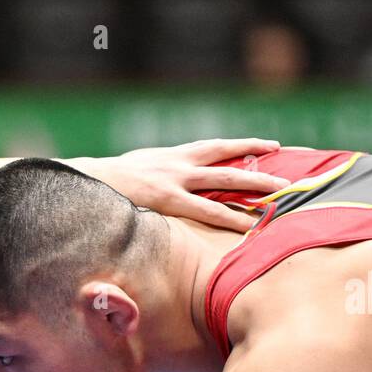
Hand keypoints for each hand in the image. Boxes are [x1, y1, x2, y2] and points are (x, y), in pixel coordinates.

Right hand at [79, 138, 289, 231]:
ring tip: (278, 197)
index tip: (271, 146)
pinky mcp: (167, 200)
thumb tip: (170, 185)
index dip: (245, 145)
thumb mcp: (139, 170)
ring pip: (223, 181)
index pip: (216, 147)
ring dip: (253, 187)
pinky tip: (246, 226)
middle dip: (258, 166)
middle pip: (228, 160)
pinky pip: (205, 209)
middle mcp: (179, 163)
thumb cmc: (109, 183)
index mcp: (173, 155)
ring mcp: (175, 180)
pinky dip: (227, 217)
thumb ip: (160, 174)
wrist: (85, 181)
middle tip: (285, 176)